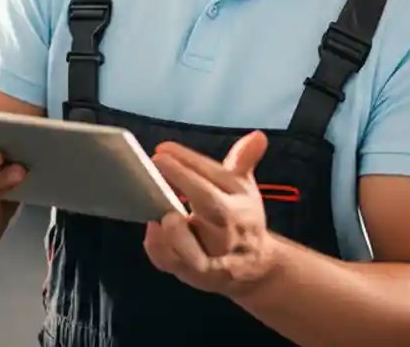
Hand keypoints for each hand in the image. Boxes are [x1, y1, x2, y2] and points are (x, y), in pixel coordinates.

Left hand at [144, 130, 278, 297]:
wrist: (255, 264)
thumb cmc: (240, 216)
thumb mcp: (244, 187)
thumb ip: (243, 161)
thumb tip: (258, 135)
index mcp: (239, 201)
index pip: (214, 176)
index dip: (188, 161)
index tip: (163, 148)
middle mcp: (228, 228)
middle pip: (210, 206)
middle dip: (185, 181)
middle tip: (158, 162)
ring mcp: (213, 255)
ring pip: (195, 251)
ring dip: (177, 234)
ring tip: (163, 214)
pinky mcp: (197, 274)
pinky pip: (177, 266)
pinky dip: (161, 251)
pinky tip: (152, 231)